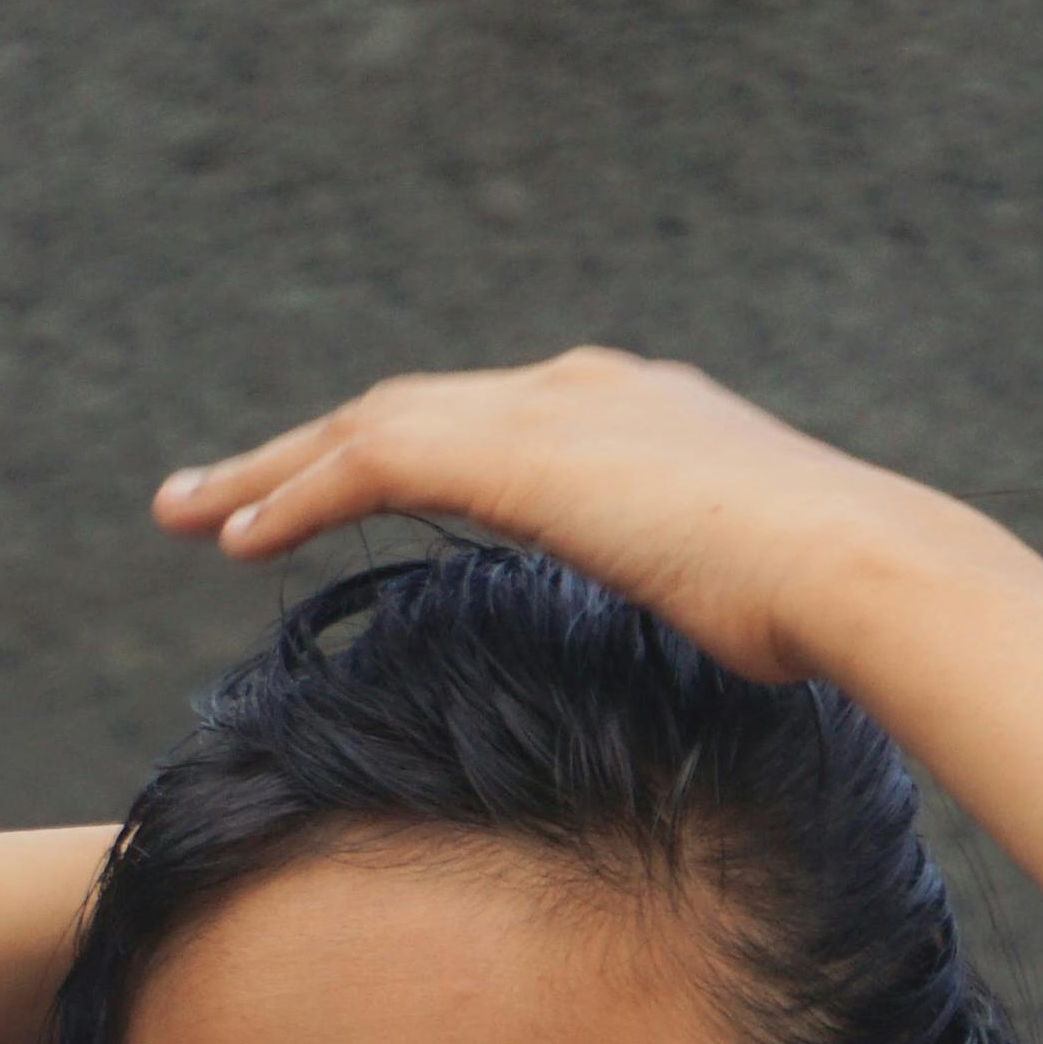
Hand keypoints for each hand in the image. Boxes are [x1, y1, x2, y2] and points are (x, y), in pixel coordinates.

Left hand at [153, 344, 918, 689]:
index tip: (330, 499)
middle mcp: (577, 389)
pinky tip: (238, 540)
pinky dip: (296, 495)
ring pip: (365, 425)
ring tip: (185, 516)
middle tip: (207, 500)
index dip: (390, 460)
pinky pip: (369, 462)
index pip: (477, 426)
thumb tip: (712, 654)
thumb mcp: (740, 597)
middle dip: (297, 454)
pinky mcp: (516, 451)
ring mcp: (548, 407)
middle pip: (401, 410)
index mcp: (629, 415)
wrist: (857, 567)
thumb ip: (692, 599)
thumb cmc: (826, 607)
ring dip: (266, 471)